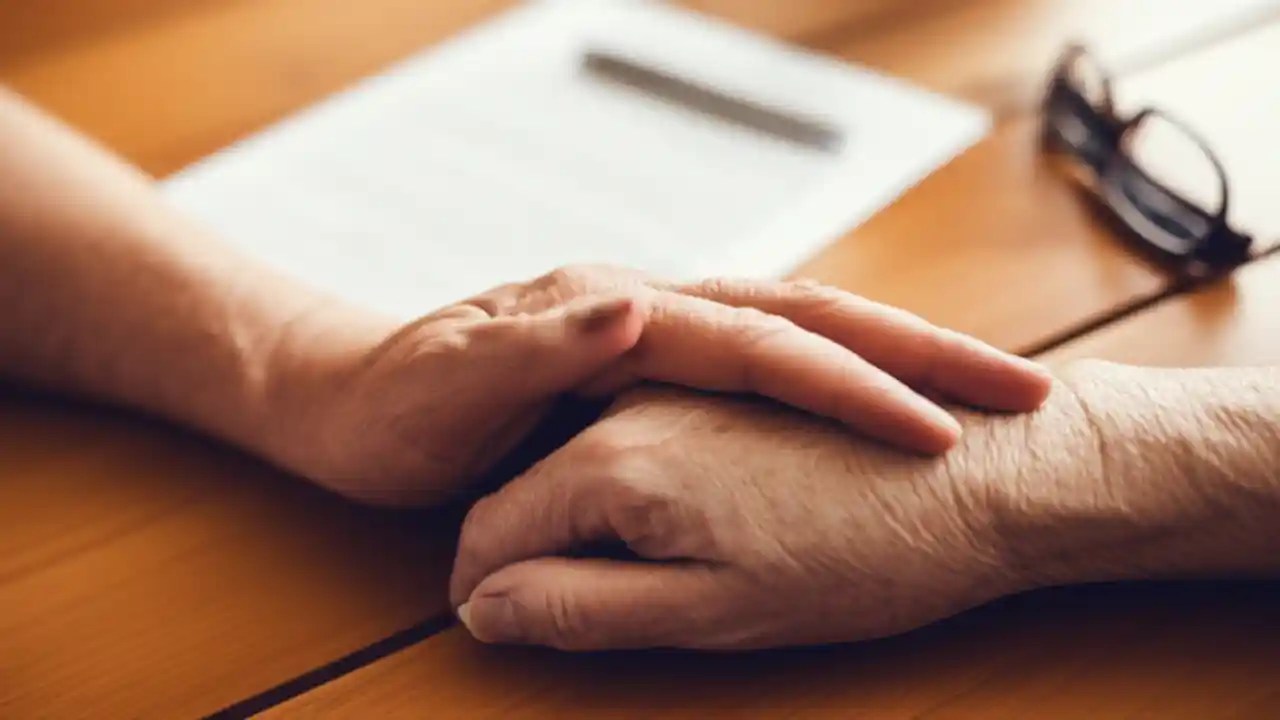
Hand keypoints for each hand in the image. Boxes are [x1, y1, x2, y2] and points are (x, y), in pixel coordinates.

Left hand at [271, 265, 1050, 504]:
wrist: (349, 391)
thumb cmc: (399, 405)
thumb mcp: (455, 384)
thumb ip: (545, 352)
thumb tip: (637, 315)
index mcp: (619, 313)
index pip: (764, 338)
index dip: (856, 380)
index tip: (940, 428)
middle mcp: (652, 307)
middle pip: (815, 316)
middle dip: (920, 354)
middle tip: (1021, 391)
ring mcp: (659, 329)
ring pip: (810, 324)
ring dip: (902, 354)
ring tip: (991, 386)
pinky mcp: (657, 360)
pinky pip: (780, 348)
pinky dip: (848, 364)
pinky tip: (886, 391)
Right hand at [449, 382, 1099, 649]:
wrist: (1012, 487)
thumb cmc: (863, 565)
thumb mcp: (710, 607)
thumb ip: (586, 600)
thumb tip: (490, 607)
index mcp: (622, 457)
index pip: (508, 523)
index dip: (483, 577)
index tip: (473, 620)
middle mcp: (642, 392)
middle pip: (546, 463)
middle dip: (502, 532)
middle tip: (466, 582)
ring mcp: (683, 376)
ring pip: (560, 440)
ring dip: (554, 476)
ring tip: (540, 520)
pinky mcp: (725, 382)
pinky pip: (643, 411)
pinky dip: (622, 453)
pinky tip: (630, 471)